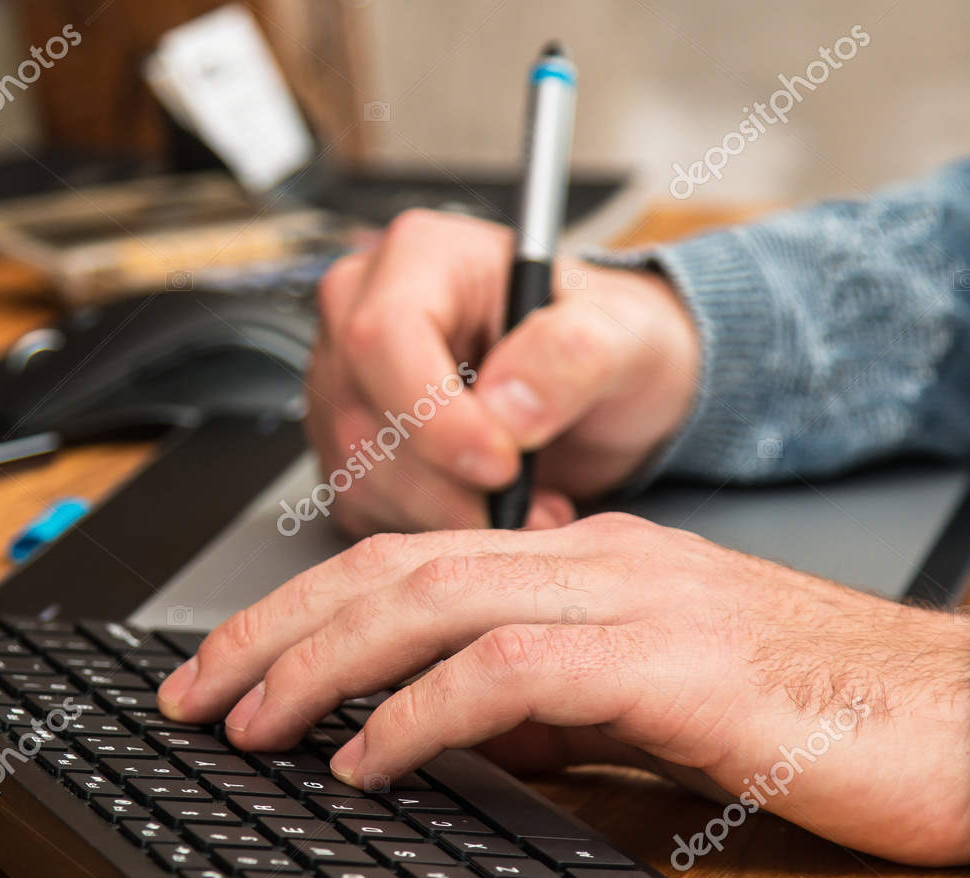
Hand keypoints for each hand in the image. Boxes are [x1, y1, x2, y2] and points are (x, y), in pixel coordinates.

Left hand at [157, 515, 969, 866]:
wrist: (957, 715)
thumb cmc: (806, 708)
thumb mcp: (640, 701)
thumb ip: (540, 702)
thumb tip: (436, 732)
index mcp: (582, 554)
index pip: (408, 555)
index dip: (300, 608)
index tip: (227, 667)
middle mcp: (595, 555)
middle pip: (394, 561)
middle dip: (276, 628)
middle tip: (193, 693)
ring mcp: (632, 596)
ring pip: (433, 597)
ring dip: (322, 665)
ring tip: (247, 723)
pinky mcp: (669, 660)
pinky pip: (512, 671)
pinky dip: (421, 713)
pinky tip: (366, 759)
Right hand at [304, 209, 701, 534]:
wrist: (598, 394)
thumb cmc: (604, 345)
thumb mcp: (626, 334)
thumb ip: (576, 355)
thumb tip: (507, 406)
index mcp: (422, 257)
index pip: (382, 336)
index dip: (433, 414)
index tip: (502, 463)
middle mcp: (362, 312)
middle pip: (363, 418)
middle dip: (451, 482)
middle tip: (534, 499)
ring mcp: (343, 384)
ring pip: (359, 474)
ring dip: (449, 513)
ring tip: (528, 503)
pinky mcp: (345, 448)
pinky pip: (363, 507)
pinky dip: (432, 528)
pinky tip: (489, 510)